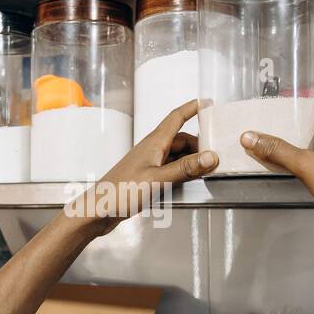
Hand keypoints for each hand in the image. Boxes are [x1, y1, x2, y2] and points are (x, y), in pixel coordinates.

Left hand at [66, 99, 218, 233]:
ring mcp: (149, 164)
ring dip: (191, 160)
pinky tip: (187, 182)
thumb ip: (185, 168)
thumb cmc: (120, 192)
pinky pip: (170, 169)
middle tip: (215, 154)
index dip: (191, 108)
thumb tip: (210, 157)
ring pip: (176, 155)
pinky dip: (181, 172)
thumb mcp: (158, 179)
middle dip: (199, 144)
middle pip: (181, 139)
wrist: (99, 210)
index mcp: (154, 143)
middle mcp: (152, 150)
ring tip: (204, 170)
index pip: (176, 118)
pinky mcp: (147, 178)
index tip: (206, 103)